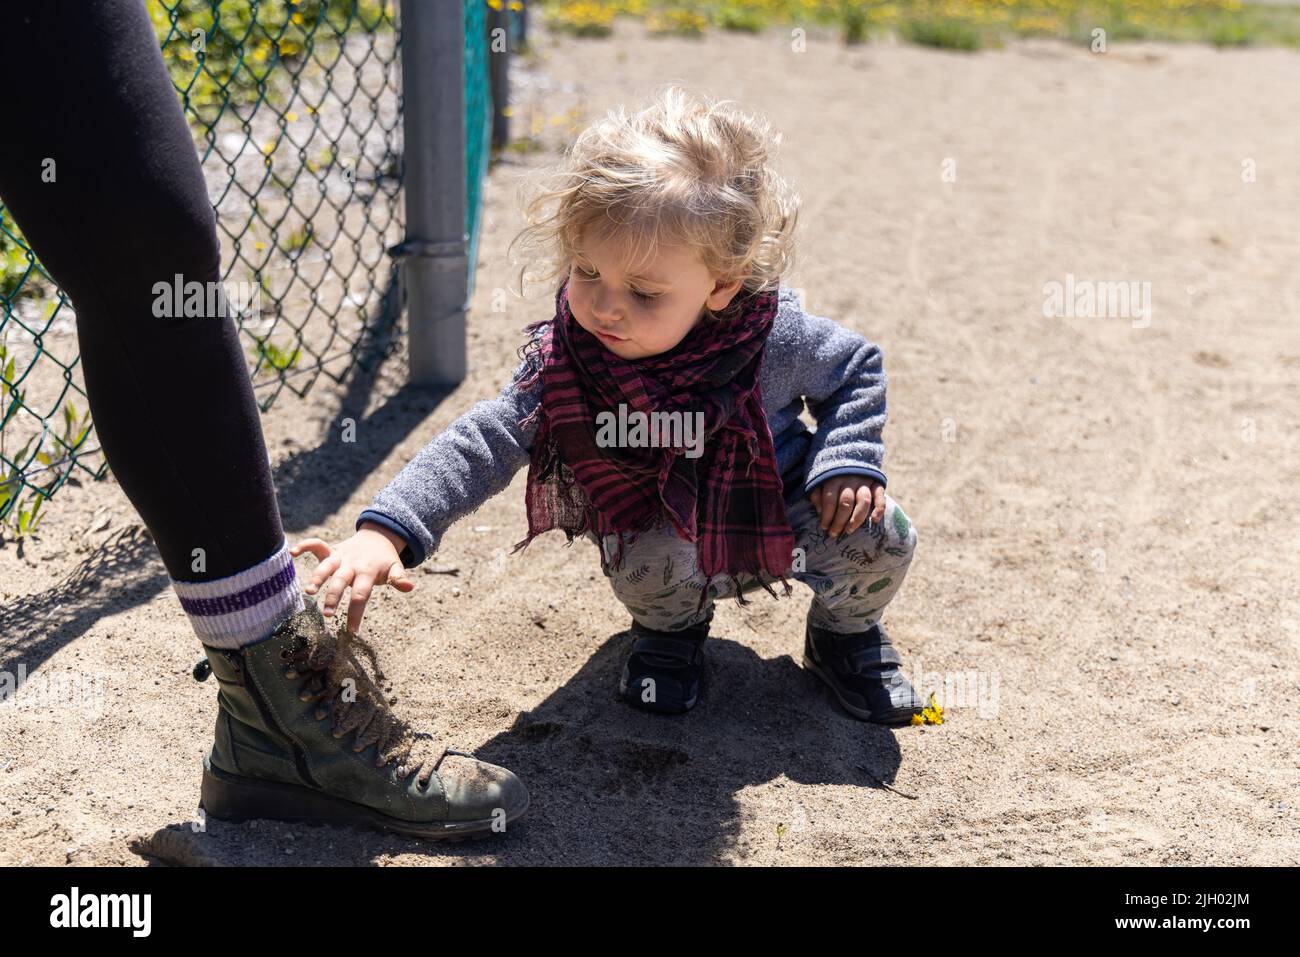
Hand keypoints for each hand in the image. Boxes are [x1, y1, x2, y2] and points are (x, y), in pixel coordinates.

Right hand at [289, 522, 415, 634]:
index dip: (356, 612)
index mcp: (367, 572)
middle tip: (327, 615)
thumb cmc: (384, 560)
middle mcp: (351, 564)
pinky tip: (293, 553)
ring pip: (326, 566)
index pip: (361, 594)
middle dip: (333, 598)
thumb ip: (398, 578)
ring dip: (317, 577)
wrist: (377, 536)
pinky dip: (305, 546)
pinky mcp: (331, 550)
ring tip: (309, 591)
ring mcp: (340, 556)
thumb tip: (410, 587)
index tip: (352, 631)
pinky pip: (317, 545)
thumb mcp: (394, 567)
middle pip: (341, 581)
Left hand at [809, 475, 884, 538]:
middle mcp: (850, 480)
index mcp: (833, 478)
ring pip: (863, 501)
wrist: (851, 454)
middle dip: (839, 522)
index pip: (830, 500)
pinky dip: (879, 509)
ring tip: (849, 530)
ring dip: (856, 519)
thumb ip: (817, 494)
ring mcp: (865, 481)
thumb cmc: (831, 474)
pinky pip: (880, 496)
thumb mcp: (819, 480)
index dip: (827, 516)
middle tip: (834, 534)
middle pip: (846, 503)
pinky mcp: (877, 482)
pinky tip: (875, 520)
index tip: (824, 527)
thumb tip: (820, 512)